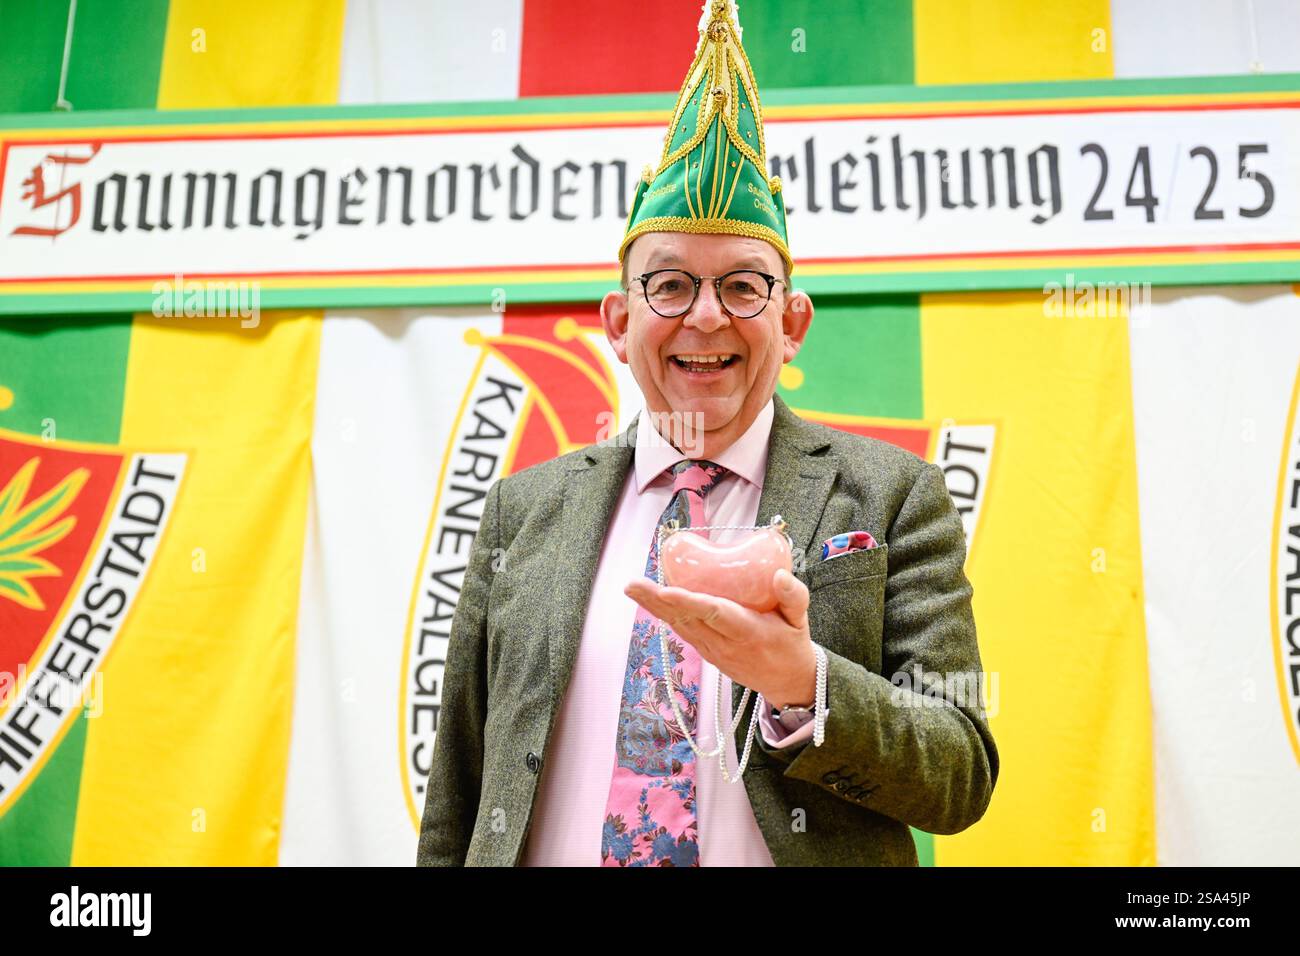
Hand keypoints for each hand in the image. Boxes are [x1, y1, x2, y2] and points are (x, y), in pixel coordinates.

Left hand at [624, 567, 816, 709]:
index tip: (666, 591)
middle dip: (657, 602)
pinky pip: (683, 631)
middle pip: (686, 619)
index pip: (714, 614)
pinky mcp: (707, 653)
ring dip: (653, 607)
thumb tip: (779, 574)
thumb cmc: (792, 645)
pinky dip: (665, 615)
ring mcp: (712, 650)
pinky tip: (649, 600)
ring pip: (679, 626)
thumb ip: (793, 596)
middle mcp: (724, 643)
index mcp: (748, 632)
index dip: (688, 603)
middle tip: (632, 584)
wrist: (787, 682)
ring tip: (633, 587)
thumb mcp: (801, 621)